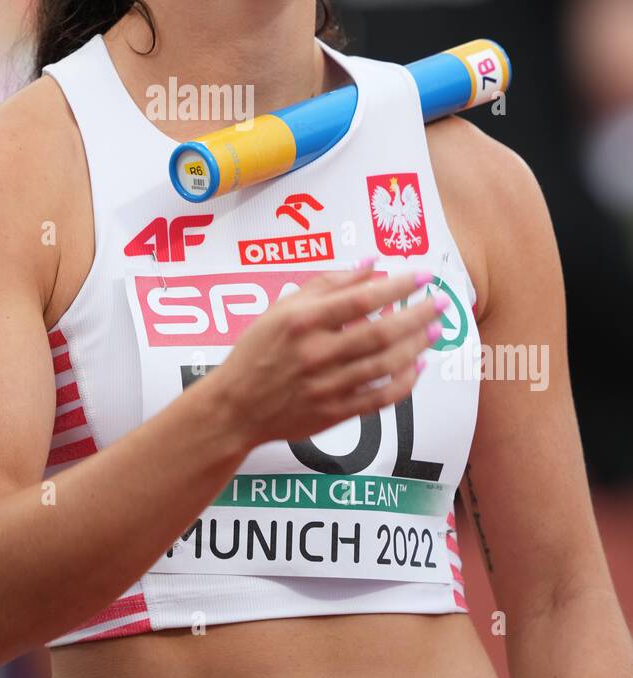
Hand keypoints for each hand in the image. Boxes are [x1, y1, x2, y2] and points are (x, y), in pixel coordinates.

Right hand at [213, 263, 445, 450]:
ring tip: (435, 329)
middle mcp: (316, 353)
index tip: (422, 275)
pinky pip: (380, 398)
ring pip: (385, 365)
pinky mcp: (334, 412)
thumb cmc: (257, 349)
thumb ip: (326, 284)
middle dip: (418, 314)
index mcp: (301, 322)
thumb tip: (370, 265)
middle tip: (441, 302)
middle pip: (380, 332)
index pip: (361, 299)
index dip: (397, 286)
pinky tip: (418, 366)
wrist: (236, 405)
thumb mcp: (281, 307)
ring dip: (416, 346)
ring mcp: (326, 385)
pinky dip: (404, 382)